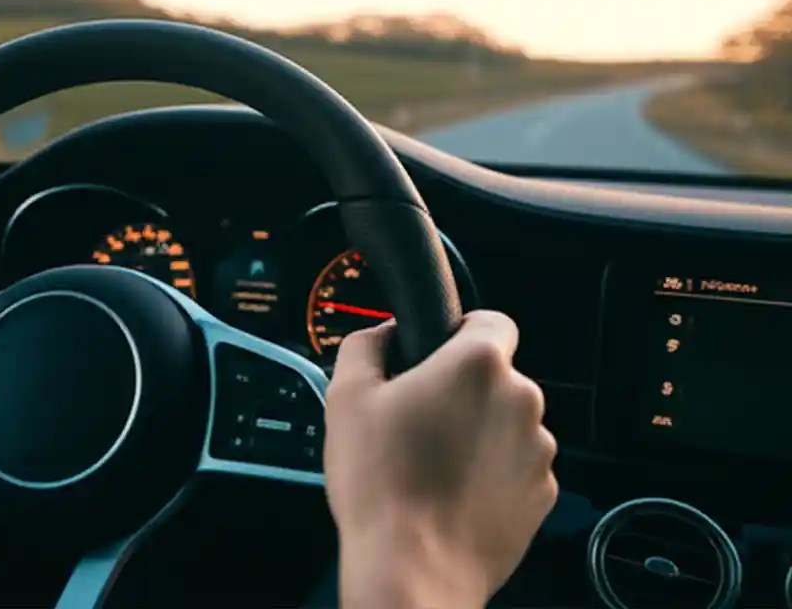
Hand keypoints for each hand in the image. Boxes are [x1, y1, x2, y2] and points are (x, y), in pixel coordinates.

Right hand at [324, 311, 556, 607]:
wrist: (412, 569)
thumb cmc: (379, 484)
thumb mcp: (346, 397)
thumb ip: (366, 346)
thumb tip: (384, 335)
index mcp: (479, 365)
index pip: (492, 320)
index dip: (462, 332)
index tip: (436, 355)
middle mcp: (521, 400)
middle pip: (496, 378)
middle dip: (462, 392)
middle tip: (416, 420)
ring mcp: (538, 451)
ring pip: (506, 424)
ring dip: (478, 434)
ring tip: (431, 465)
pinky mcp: (542, 494)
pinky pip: (515, 467)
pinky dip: (491, 474)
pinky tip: (452, 494)